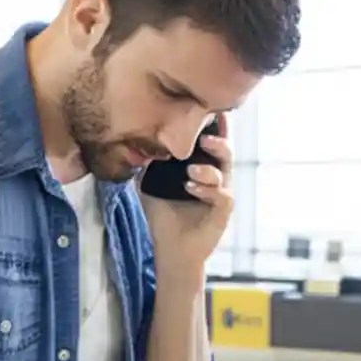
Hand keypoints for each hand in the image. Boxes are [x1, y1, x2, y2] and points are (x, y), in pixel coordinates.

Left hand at [138, 113, 233, 289]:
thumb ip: (149, 164)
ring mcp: (221, 195)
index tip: (210, 111)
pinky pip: (221, 196)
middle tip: (203, 136)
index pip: (210, 143)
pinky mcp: (222, 212)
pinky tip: (190, 187)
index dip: (213, 127)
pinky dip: (206, 190)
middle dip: (217, 140)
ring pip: (223, 172)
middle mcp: (216, 178)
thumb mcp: (151, 185)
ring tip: (190, 171)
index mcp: (202, 168)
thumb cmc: (164, 216)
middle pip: (225, 152)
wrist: (171, 249)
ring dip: (206, 169)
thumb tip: (136, 139)